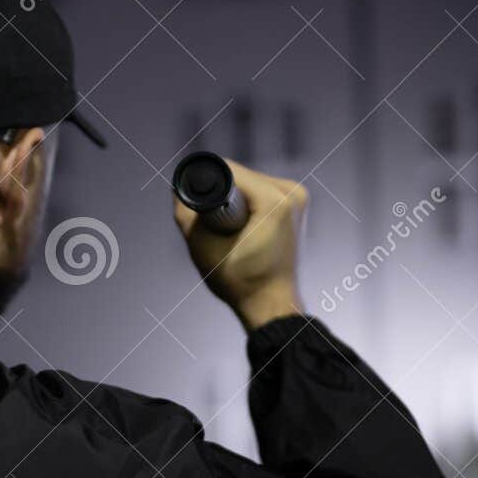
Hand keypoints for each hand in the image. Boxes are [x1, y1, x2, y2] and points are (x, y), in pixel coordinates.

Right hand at [173, 159, 305, 329]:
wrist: (271, 305)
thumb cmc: (240, 282)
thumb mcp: (202, 246)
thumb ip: (185, 212)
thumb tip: (178, 188)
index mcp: (275, 201)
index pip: (229, 172)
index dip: (206, 184)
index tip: (199, 208)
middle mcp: (292, 192)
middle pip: (241, 175)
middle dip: (221, 192)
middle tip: (215, 226)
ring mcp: (298, 196)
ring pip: (251, 182)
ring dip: (234, 196)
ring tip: (231, 229)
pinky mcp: (297, 203)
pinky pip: (262, 191)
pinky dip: (247, 202)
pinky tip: (243, 225)